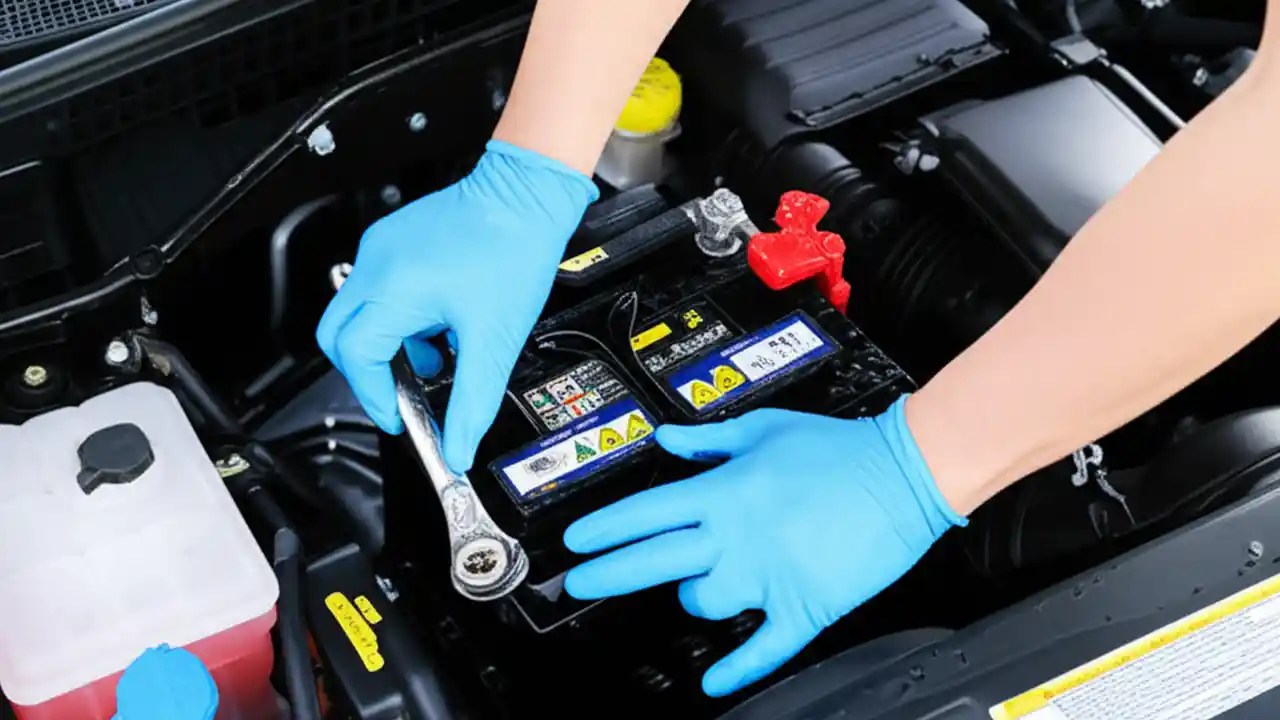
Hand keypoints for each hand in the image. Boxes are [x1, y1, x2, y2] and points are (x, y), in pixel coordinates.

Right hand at [317, 140, 596, 471]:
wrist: (527, 194)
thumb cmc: (514, 249)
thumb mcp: (495, 340)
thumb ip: (473, 402)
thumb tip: (459, 447)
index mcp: (392, 289)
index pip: (356, 357)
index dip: (375, 395)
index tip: (400, 416)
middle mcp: (376, 265)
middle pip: (339, 337)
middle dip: (370, 372)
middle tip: (405, 393)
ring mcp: (381, 248)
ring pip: (360, 314)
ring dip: (393, 343)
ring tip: (440, 351)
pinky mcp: (393, 240)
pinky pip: (378, 290)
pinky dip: (402, 317)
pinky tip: (442, 321)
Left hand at [562, 398, 965, 696]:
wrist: (905, 471)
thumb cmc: (838, 448)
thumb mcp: (763, 429)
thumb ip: (707, 439)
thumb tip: (666, 438)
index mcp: (724, 489)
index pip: (647, 513)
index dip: (605, 529)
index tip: (576, 542)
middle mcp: (737, 534)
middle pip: (655, 560)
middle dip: (609, 574)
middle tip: (579, 584)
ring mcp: (768, 574)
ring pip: (703, 602)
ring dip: (696, 598)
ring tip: (703, 589)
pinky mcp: (803, 604)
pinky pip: (762, 646)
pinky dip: (737, 668)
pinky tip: (714, 682)